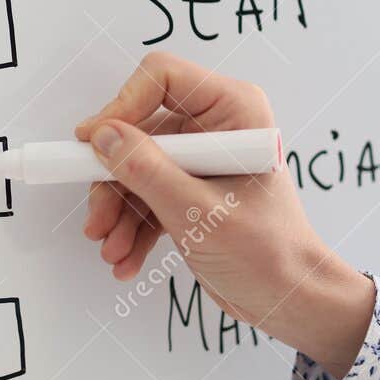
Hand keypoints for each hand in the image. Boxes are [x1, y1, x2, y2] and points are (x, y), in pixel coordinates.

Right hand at [76, 52, 374, 378]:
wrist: (288, 300)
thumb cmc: (268, 253)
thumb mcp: (197, 212)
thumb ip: (146, 170)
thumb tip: (102, 137)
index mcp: (234, 111)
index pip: (163, 78)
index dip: (122, 106)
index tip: (91, 144)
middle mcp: (216, 127)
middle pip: (139, 131)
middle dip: (114, 180)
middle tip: (97, 219)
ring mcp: (201, 160)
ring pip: (135, 167)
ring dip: (118, 211)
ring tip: (112, 250)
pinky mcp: (189, 190)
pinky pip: (145, 194)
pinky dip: (131, 226)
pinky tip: (126, 259)